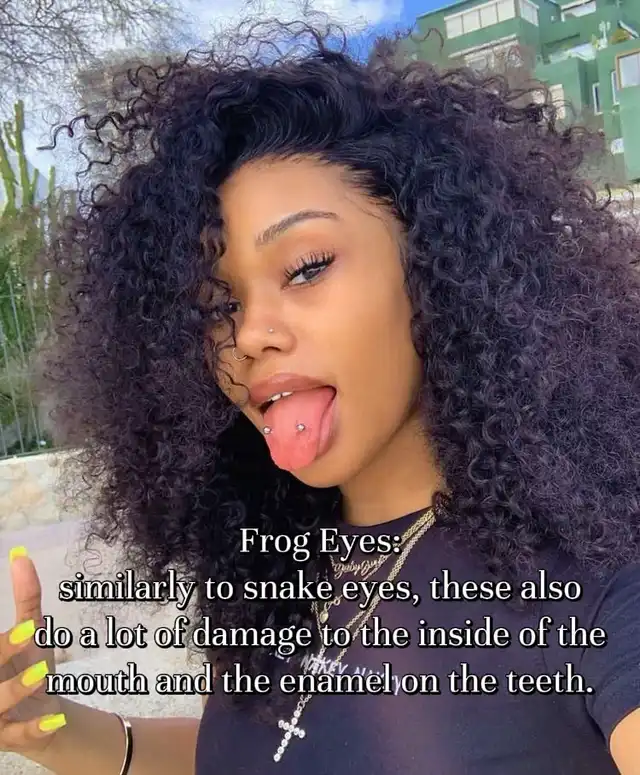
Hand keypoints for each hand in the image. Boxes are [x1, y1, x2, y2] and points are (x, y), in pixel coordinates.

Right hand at [0, 547, 65, 754]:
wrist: (43, 716)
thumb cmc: (27, 666)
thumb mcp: (30, 632)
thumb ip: (26, 597)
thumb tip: (20, 555)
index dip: (5, 641)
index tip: (28, 627)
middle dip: (4, 651)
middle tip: (31, 635)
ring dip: (16, 689)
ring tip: (41, 674)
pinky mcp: (8, 738)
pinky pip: (19, 735)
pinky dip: (35, 729)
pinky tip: (54, 718)